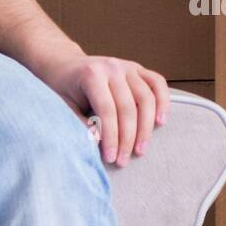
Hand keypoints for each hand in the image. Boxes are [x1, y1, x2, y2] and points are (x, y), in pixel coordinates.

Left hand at [38, 49, 169, 166]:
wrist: (65, 64)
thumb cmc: (63, 88)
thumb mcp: (63, 105)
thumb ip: (80, 122)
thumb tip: (98, 141)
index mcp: (92, 75)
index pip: (107, 110)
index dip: (111, 137)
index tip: (111, 158)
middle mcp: (112, 67)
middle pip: (128, 107)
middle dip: (127, 138)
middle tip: (123, 161)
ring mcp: (127, 66)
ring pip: (146, 98)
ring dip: (145, 128)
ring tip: (140, 150)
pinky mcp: (138, 68)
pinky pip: (158, 83)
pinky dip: (163, 102)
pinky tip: (160, 122)